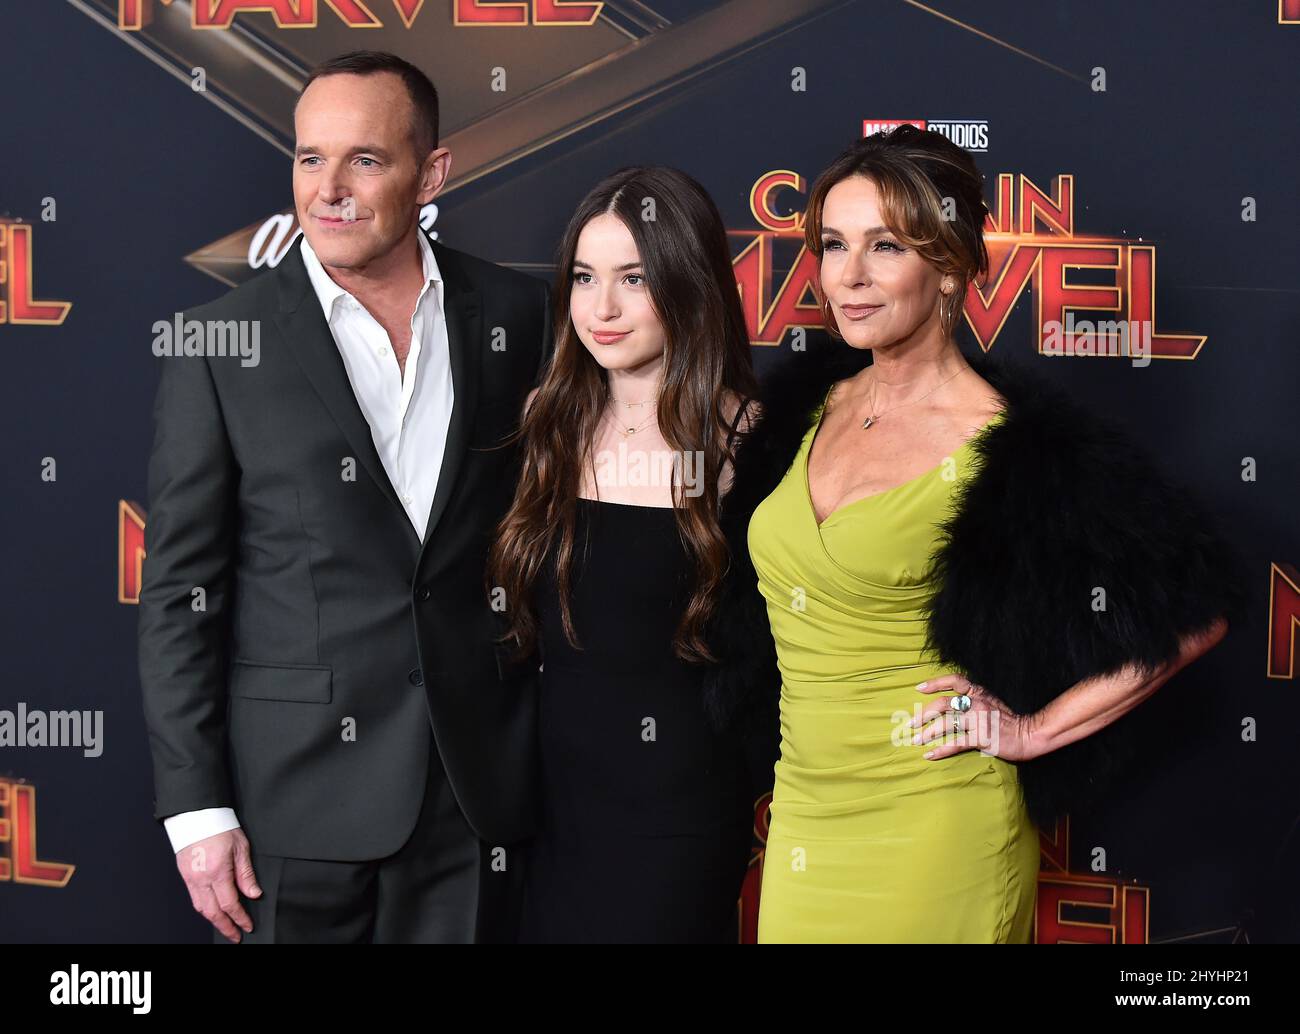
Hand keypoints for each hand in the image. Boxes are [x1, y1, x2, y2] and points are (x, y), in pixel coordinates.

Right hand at [175, 828, 261, 942]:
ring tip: (225, 927)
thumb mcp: (241, 848)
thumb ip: (246, 874)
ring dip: (214, 920)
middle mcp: (201, 878)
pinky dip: (204, 909)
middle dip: (225, 927)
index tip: (247, 926)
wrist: (196, 815)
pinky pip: (194, 898)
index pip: (230, 904)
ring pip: (201, 908)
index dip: (240, 918)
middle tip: (235, 936)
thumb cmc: (220, 826)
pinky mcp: (185, 875)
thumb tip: (253, 894)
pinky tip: (212, 911)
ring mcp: (190, 878)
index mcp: (218, 872)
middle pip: (213, 912)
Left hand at [906, 673, 1038, 762]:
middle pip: (943, 704)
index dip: (936, 683)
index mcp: (979, 693)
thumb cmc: (1010, 721)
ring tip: (916, 740)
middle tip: (911, 723)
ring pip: (947, 724)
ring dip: (928, 733)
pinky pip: (956, 743)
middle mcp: (977, 704)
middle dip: (924, 714)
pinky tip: (930, 755)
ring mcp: (980, 721)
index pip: (955, 681)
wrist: (1030, 735)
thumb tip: (952, 703)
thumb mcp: (992, 702)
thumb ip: (974, 700)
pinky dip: (941, 750)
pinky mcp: (982, 738)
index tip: (919, 688)